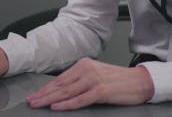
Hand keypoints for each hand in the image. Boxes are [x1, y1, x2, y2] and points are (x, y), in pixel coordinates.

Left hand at [26, 58, 153, 110]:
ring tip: (39, 104)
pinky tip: (57, 107)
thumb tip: (62, 92)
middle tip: (31, 101)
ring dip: (50, 99)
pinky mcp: (102, 91)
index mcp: (84, 64)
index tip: (35, 95)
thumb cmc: (119, 81)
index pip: (60, 79)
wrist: (140, 81)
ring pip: (67, 92)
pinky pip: (80, 99)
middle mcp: (87, 69)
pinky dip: (67, 104)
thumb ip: (80, 81)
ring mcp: (94, 79)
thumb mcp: (96, 76)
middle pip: (60, 85)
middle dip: (43, 94)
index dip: (46, 88)